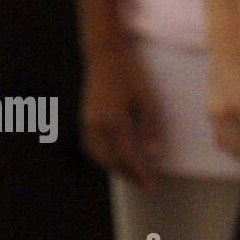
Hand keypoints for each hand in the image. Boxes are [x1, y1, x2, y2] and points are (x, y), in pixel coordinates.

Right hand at [80, 41, 161, 187]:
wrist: (105, 54)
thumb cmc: (131, 74)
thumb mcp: (148, 99)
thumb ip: (150, 127)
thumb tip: (154, 154)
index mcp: (114, 121)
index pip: (128, 157)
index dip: (140, 173)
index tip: (152, 185)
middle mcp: (96, 126)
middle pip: (111, 161)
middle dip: (128, 174)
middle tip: (145, 183)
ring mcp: (87, 122)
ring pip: (98, 156)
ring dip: (114, 167)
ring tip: (132, 173)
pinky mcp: (85, 118)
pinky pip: (91, 146)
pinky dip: (103, 157)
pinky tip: (115, 157)